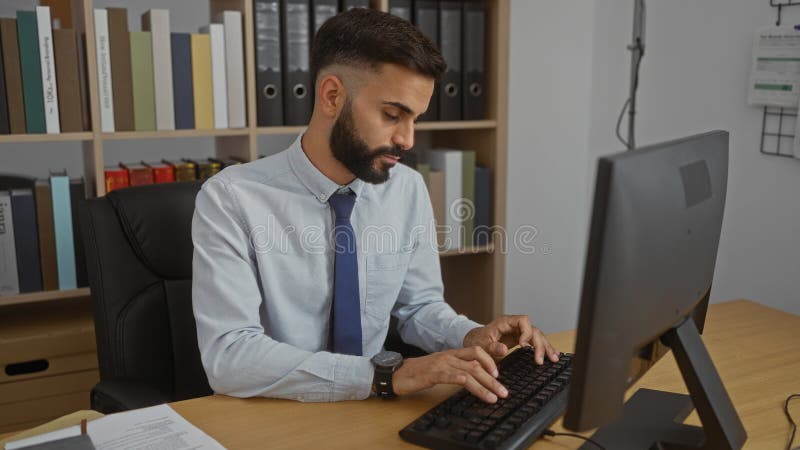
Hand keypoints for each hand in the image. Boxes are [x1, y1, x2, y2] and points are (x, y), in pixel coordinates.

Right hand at [392, 347, 508, 403]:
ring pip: (472, 371)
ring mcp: (443, 363)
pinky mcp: (436, 374)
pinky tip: (481, 394)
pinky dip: (473, 386)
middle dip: (494, 378)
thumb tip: (470, 379)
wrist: (396, 374)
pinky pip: (458, 378)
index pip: (476, 351)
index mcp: (450, 353)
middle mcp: (449, 356)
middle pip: (478, 362)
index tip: (498, 374)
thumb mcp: (438, 368)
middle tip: (504, 390)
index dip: (490, 360)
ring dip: (487, 385)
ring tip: (497, 396)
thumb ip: (453, 370)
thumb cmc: (417, 373)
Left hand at [463, 315, 559, 364]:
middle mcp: (515, 325)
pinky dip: (543, 348)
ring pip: (537, 336)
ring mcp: (519, 332)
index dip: (526, 332)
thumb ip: (492, 347)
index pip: (523, 321)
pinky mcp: (521, 339)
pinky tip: (552, 355)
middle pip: (533, 330)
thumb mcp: (482, 345)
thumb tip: (504, 349)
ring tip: (553, 358)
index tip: (523, 346)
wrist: (474, 342)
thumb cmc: (477, 341)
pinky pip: (535, 342)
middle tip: (540, 360)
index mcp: (505, 322)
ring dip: (545, 347)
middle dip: (539, 344)